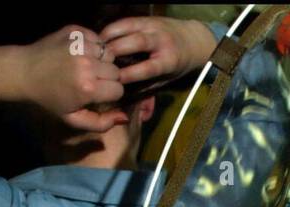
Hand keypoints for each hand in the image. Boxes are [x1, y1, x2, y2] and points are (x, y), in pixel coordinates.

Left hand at [0, 25, 126, 131]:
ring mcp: (81, 45)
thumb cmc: (49, 99)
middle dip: (107, 77)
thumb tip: (124, 117)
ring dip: (101, 61)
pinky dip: (94, 46)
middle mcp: (87, 64)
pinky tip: (80, 54)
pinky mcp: (76, 31)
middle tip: (91, 80)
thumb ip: (100, 123)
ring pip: (109, 53)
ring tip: (86, 67)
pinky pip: (98, 39)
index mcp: (87, 88)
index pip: (118, 89)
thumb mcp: (72, 118)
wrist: (24, 72)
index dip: (110, 94)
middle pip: (116, 71)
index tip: (97, 94)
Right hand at [99, 16, 216, 90]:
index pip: (148, 67)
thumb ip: (149, 89)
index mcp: (169, 60)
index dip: (130, 74)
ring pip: (129, 28)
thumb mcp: (168, 80)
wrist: (193, 40)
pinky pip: (125, 21)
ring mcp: (153, 27)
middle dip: (116, 51)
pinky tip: (101, 38)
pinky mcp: (146, 19)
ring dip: (110, 37)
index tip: (115, 81)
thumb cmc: (178, 65)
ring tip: (95, 49)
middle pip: (137, 42)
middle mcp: (162, 41)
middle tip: (99, 62)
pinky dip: (112, 29)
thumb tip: (131, 104)